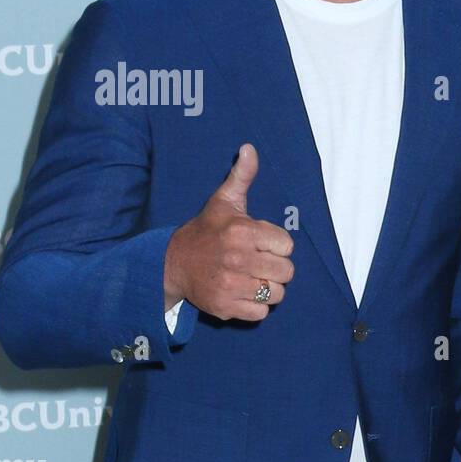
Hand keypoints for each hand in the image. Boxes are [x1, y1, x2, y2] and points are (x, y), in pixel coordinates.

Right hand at [163, 143, 294, 321]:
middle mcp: (237, 259)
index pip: (287, 246)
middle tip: (258, 263)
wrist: (173, 263)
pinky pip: (261, 313)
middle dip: (276, 268)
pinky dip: (256, 307)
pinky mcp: (225, 307)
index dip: (277, 246)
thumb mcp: (224, 201)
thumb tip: (250, 148)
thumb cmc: (207, 230)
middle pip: (287, 272)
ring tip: (252, 278)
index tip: (261, 244)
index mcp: (242, 232)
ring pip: (277, 294)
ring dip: (268, 288)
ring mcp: (230, 285)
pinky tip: (243, 293)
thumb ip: (242, 176)